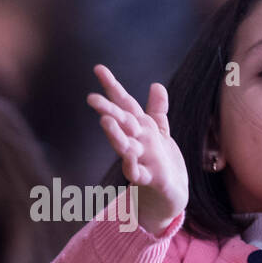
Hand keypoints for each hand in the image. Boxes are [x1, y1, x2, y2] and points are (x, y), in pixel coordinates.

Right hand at [86, 64, 188, 234]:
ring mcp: (140, 160)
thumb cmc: (161, 161)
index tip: (98, 68)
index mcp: (139, 128)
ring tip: (105, 121)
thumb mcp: (160, 132)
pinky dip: (133, 168)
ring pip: (125, 146)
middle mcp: (136, 142)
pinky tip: (129, 162)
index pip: (124, 104)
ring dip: (115, 135)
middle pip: (122, 122)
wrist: (169, 194)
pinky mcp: (149, 179)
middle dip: (108, 110)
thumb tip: (156, 85)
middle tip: (92, 99)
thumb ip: (156, 110)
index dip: (112, 86)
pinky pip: (138, 174)